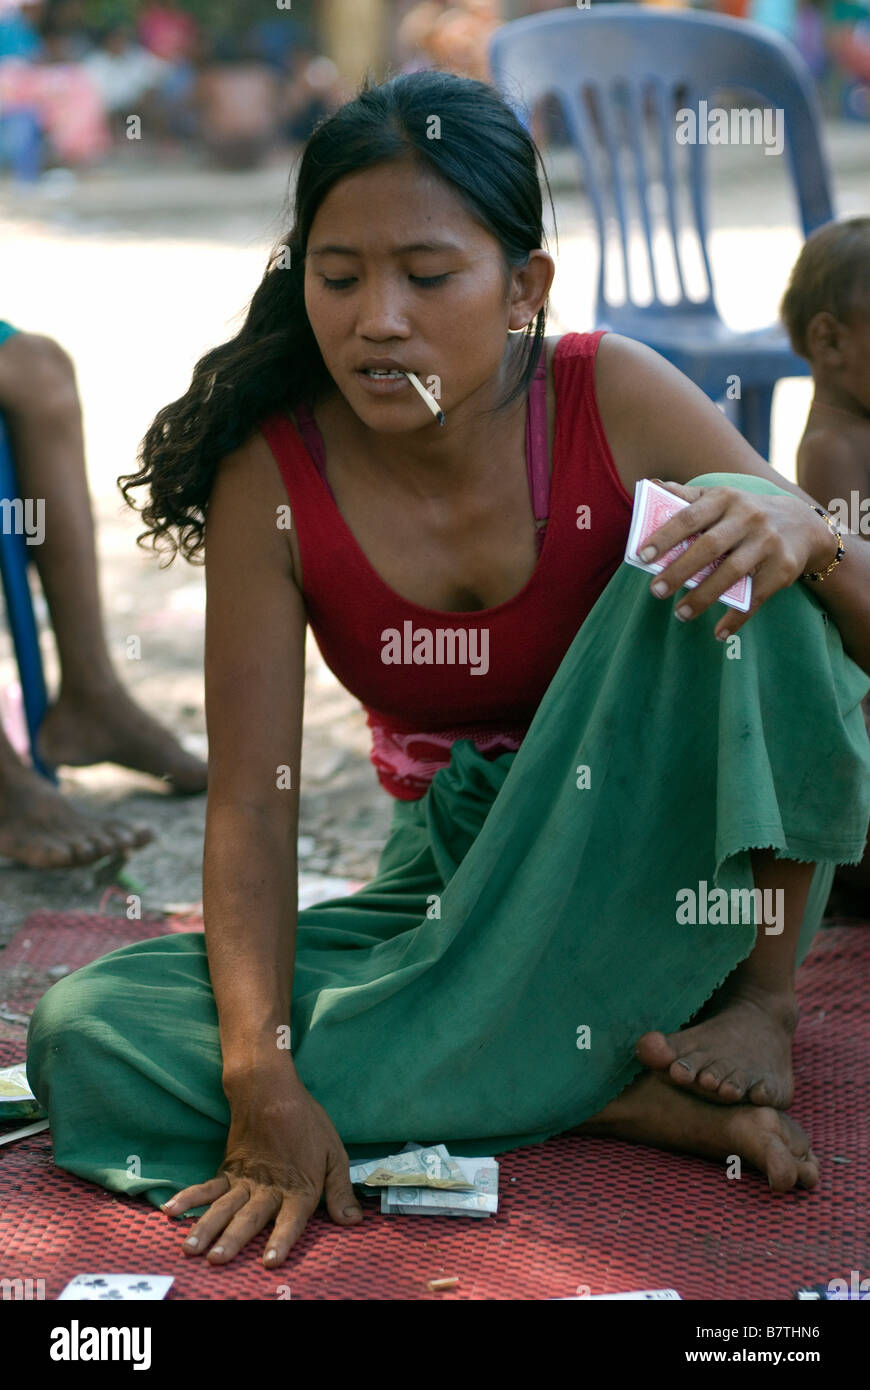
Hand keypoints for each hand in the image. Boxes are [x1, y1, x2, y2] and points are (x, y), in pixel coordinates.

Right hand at [161, 1070, 363, 1266]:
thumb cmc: (308, 1123)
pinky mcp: (228, 1170)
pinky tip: (171, 1213)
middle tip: (216, 1259)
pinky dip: (189, 1199)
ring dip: (206, 1228)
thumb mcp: (334, 1155)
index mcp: (298, 1189)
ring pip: (223, 1207)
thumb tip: (353, 1222)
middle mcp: (269, 1189)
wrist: (273, 1091)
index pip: (290, 1221)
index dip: (281, 1241)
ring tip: (191, 1249)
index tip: (270, 1262)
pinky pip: (206, 1187)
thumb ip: (340, 1191)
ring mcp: (245, 1180)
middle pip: (250, 1218)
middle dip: (233, 1240)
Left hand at [638, 480, 837, 640]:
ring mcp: (767, 543)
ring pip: (731, 573)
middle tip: (656, 591)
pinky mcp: (782, 568)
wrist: (802, 524)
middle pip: (709, 547)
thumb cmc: (745, 513)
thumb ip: (686, 496)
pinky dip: (737, 617)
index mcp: (725, 498)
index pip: (689, 517)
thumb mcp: (720, 498)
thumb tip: (651, 486)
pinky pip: (756, 597)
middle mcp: (748, 517)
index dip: (665, 536)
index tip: (642, 555)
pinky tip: (719, 633)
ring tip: (680, 614)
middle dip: (680, 570)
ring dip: (703, 597)